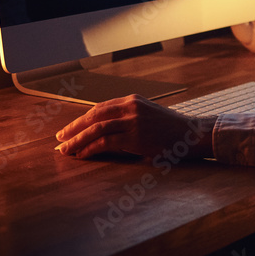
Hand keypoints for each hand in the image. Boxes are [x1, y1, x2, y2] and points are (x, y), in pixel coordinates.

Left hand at [55, 94, 214, 159]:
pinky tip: (82, 155)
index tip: (69, 129)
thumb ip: (129, 120)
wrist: (194, 134)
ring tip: (65, 150)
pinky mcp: (136, 137)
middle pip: (94, 116)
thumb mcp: (149, 116)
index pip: (100, 108)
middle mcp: (131, 107)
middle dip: (74, 129)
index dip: (82, 119)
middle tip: (60, 139)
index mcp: (133, 100)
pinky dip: (91, 149)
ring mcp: (134, 121)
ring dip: (77, 140)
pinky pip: (106, 142)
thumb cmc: (173, 130)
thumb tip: (105, 134)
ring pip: (96, 129)